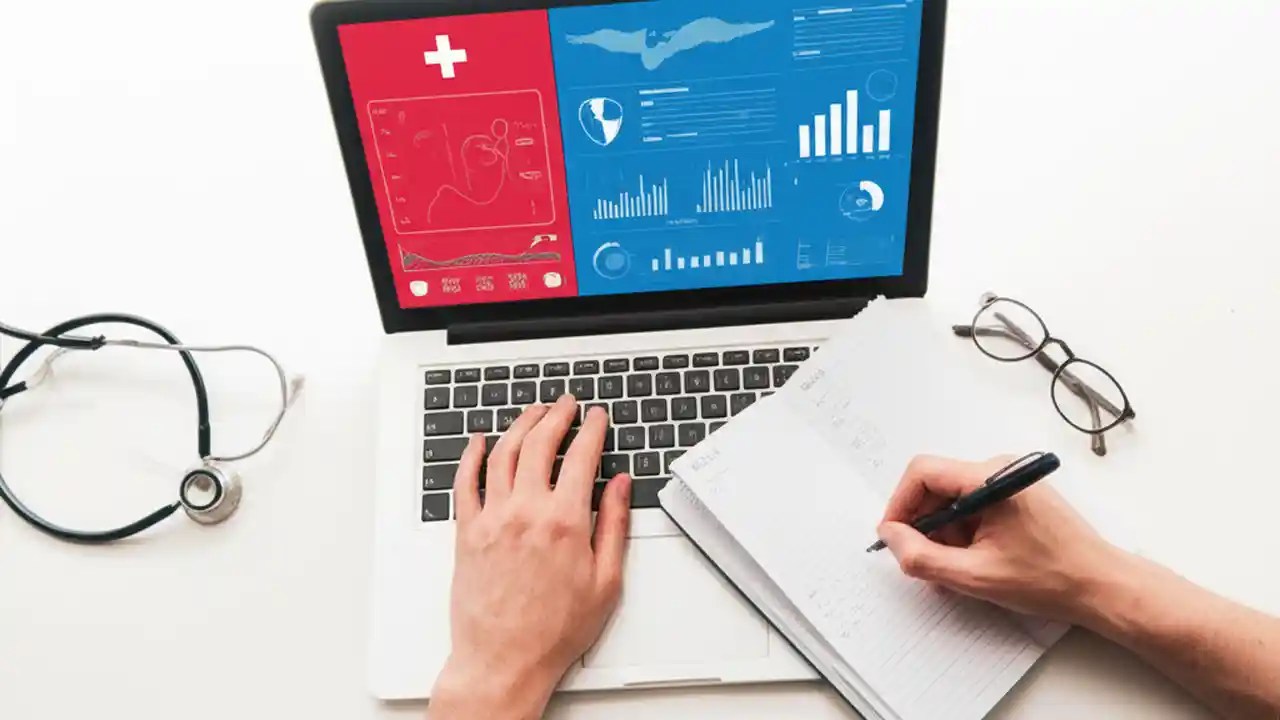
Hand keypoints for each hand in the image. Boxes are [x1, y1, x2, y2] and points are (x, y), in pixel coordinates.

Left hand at [429, 396, 631, 719]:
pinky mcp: (466, 532)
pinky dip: (472, 455)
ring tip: (533, 412)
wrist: (504, 659)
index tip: (597, 417)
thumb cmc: (554, 631)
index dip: (592, 429)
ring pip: (503, 453)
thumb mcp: (606, 581)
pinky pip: (465, 482)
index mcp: (564, 522)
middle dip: (556, 415)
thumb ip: (613, 525)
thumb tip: (620, 485)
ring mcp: (492, 519)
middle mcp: (525, 512)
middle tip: (565, 404)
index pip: (581, 456)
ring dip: (520, 425)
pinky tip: (480, 441)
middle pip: (539, 443)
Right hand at [876, 455, 1121, 624]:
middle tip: (924, 562)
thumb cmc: (1052, 579)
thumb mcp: (975, 576)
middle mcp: (1000, 470)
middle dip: (923, 525)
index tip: (893, 535)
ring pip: (954, 500)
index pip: (923, 472)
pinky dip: (964, 534)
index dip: (899, 504)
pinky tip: (973, 563)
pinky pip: (975, 507)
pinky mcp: (1018, 495)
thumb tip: (891, 537)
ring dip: (945, 534)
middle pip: (937, 486)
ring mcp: (1011, 481)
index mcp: (991, 479)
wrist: (1102, 586)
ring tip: (955, 571)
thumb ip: (922, 557)